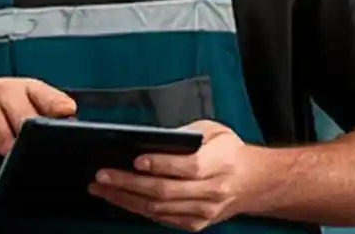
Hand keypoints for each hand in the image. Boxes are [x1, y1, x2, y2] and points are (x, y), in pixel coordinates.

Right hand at [0, 77, 75, 157]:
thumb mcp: (24, 108)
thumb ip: (48, 113)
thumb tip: (70, 118)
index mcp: (25, 87)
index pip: (45, 95)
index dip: (55, 105)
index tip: (66, 112)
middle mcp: (2, 87)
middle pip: (23, 120)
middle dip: (23, 139)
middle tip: (18, 143)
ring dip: (0, 146)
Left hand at [89, 120, 266, 231]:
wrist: (254, 183)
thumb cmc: (229, 151)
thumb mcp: (213, 130)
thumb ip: (186, 133)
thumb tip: (150, 137)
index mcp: (219, 163)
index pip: (188, 167)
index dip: (161, 164)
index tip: (136, 160)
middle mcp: (211, 191)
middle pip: (166, 191)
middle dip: (129, 183)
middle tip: (102, 174)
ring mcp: (203, 211)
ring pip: (159, 208)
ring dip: (125, 199)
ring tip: (100, 188)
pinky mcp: (196, 223)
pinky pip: (162, 219)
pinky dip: (137, 209)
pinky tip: (118, 199)